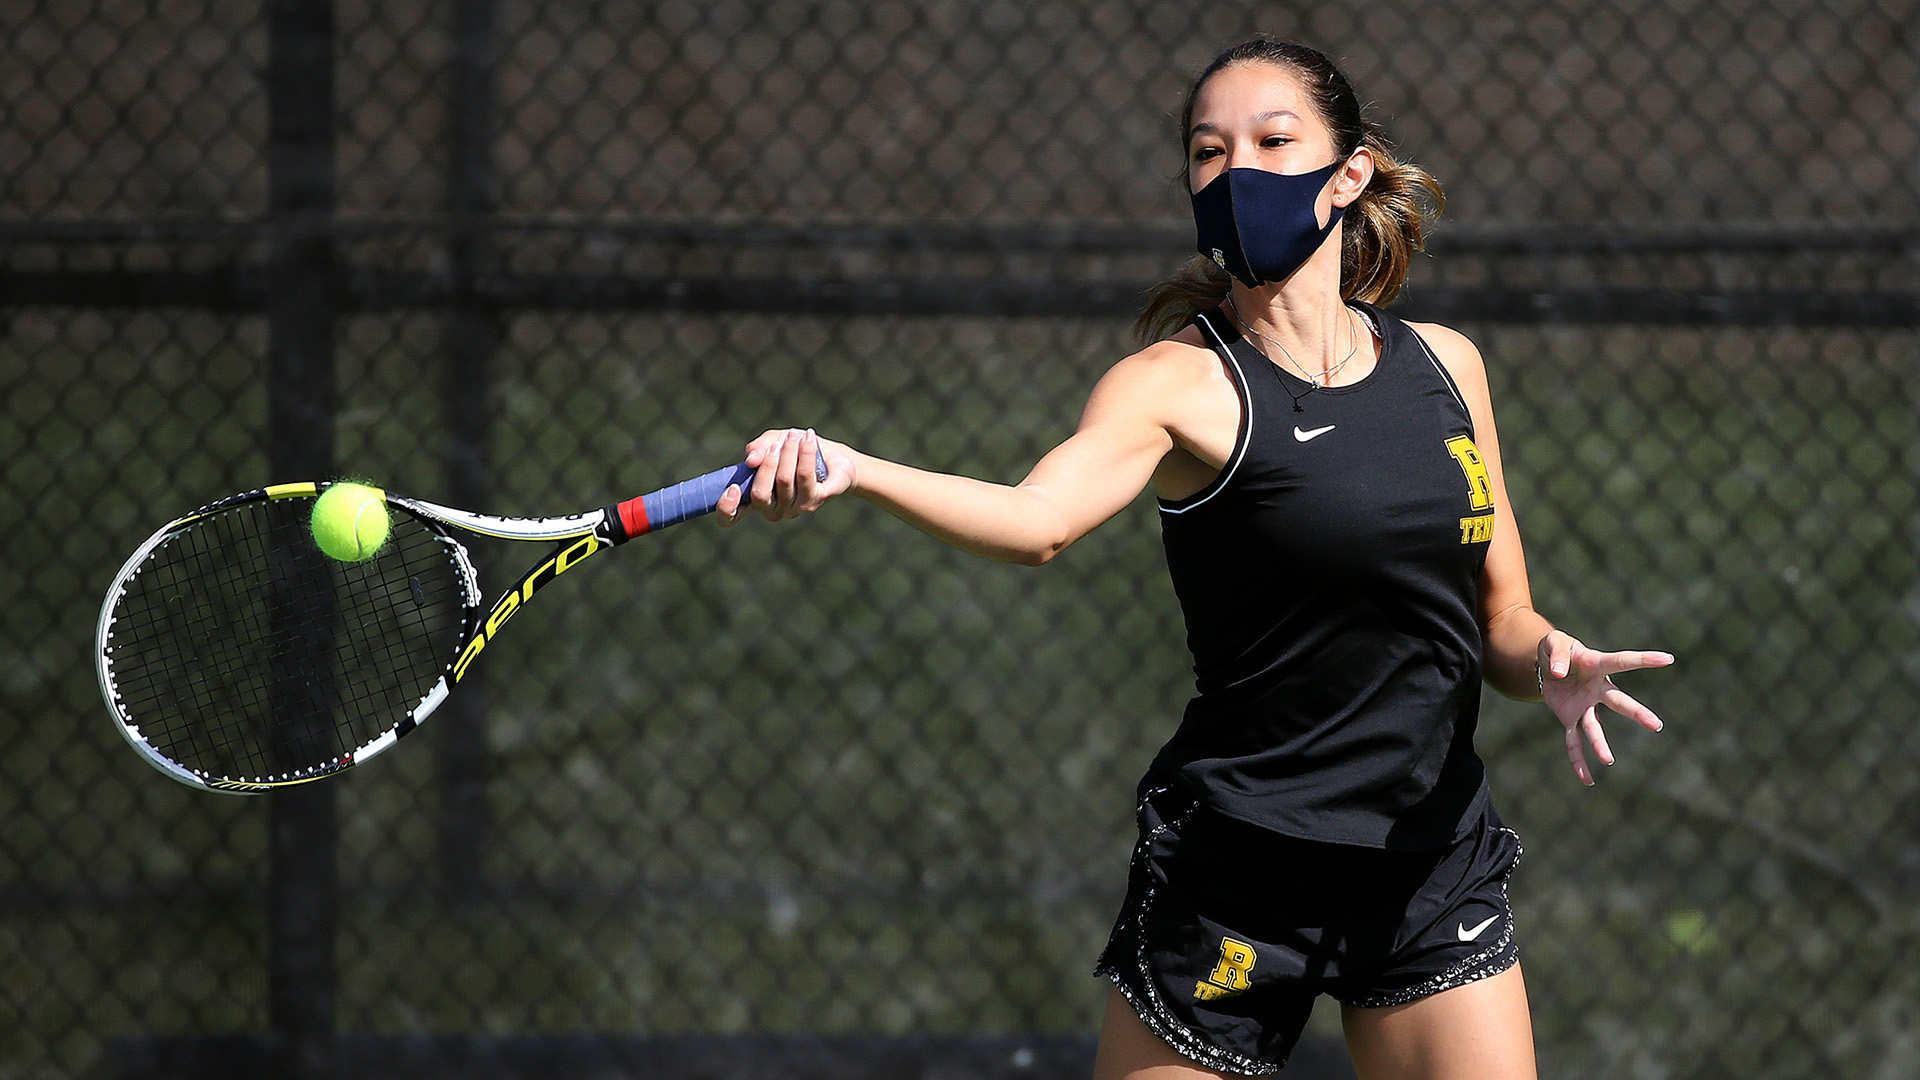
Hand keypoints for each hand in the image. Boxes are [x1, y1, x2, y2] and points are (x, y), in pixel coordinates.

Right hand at [718, 427, 855, 525]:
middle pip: (760, 493)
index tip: (733, 488)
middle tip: (778, 444)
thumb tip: (751, 460)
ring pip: (784, 481)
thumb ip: (758, 448)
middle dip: (767, 463)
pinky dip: (805, 453)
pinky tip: (809, 438)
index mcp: (756, 499)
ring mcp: (795, 508)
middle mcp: (774, 509)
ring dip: (789, 452)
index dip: (727, 508)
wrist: (834, 456)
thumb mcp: (772, 442)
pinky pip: (806, 476)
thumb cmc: (796, 451)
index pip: (732, 517)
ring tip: (796, 435)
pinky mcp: (815, 500)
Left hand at [1536, 630, 1673, 785]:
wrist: (1546, 665)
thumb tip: (1558, 673)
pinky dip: (1578, 760)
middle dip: (1636, 713)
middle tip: (1656, 725)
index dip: (1644, 659)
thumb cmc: (1557, 650)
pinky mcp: (1570, 718)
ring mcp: (1585, 706)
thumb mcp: (1554, 642)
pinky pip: (1573, 741)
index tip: (1667, 659)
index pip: (1622, 661)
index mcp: (1597, 665)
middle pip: (1619, 702)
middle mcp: (1597, 689)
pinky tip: (1586, 779)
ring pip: (1595, 727)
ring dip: (1600, 744)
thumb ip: (1558, 654)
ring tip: (1609, 760)